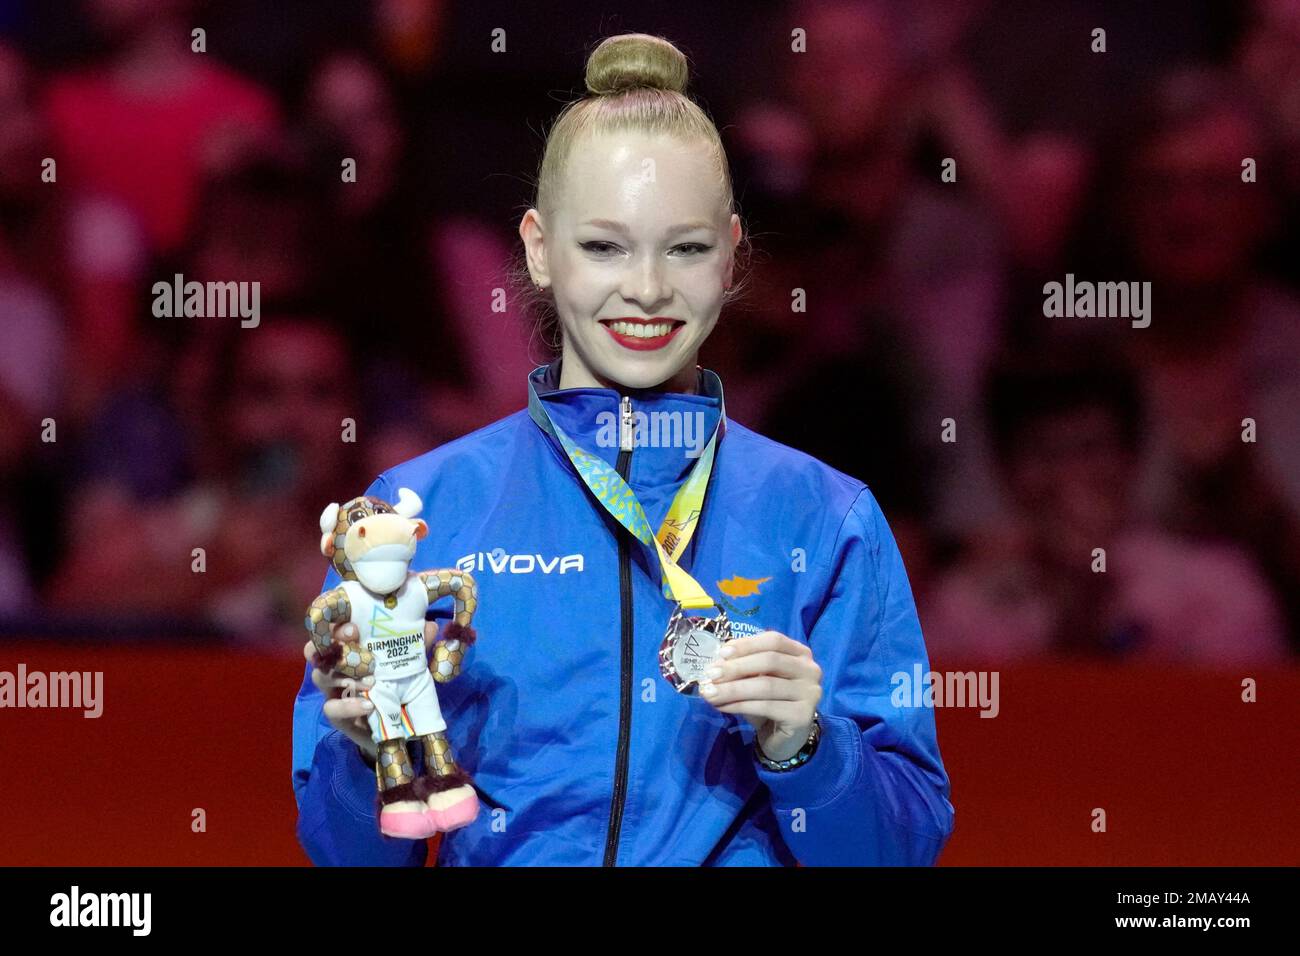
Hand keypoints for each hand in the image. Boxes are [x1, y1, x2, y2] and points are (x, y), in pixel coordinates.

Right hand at [303, 620, 440, 760]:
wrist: (396, 731)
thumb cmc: (398, 690)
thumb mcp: (410, 667)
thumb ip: (417, 648)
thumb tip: (429, 626)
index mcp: (351, 651)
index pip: (333, 631)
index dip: (336, 624)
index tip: (353, 624)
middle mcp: (337, 668)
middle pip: (317, 651)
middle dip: (330, 642)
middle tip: (352, 638)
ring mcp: (334, 692)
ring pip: (321, 677)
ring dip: (341, 674)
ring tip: (368, 680)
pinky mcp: (337, 716)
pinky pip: (332, 708)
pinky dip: (348, 705)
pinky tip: (367, 705)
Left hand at [698, 631, 821, 762]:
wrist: (784, 738)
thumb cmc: (768, 702)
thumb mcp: (755, 679)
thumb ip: (743, 668)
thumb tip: (716, 665)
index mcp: (800, 653)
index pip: (774, 640)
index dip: (747, 644)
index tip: (721, 653)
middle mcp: (810, 670)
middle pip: (770, 661)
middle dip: (736, 667)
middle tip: (710, 675)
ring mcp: (810, 693)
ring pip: (766, 685)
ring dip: (733, 689)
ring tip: (710, 694)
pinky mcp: (802, 716)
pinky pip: (766, 707)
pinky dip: (740, 706)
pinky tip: (723, 707)